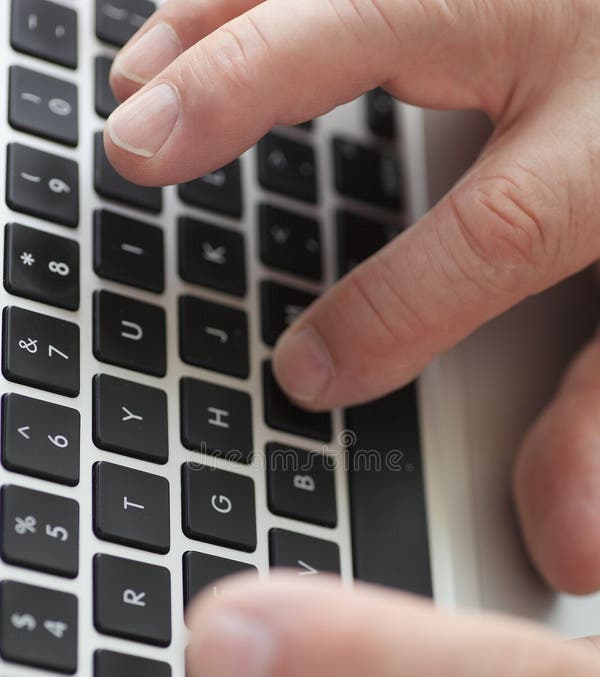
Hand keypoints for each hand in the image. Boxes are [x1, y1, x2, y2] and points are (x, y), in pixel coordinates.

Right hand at [105, 0, 599, 593]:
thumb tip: (566, 538)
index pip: (486, 235)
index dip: (382, 314)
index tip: (306, 374)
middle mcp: (554, 18)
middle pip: (374, 25)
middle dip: (235, 88)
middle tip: (136, 148)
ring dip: (223, 18)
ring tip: (139, 79)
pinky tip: (210, 15)